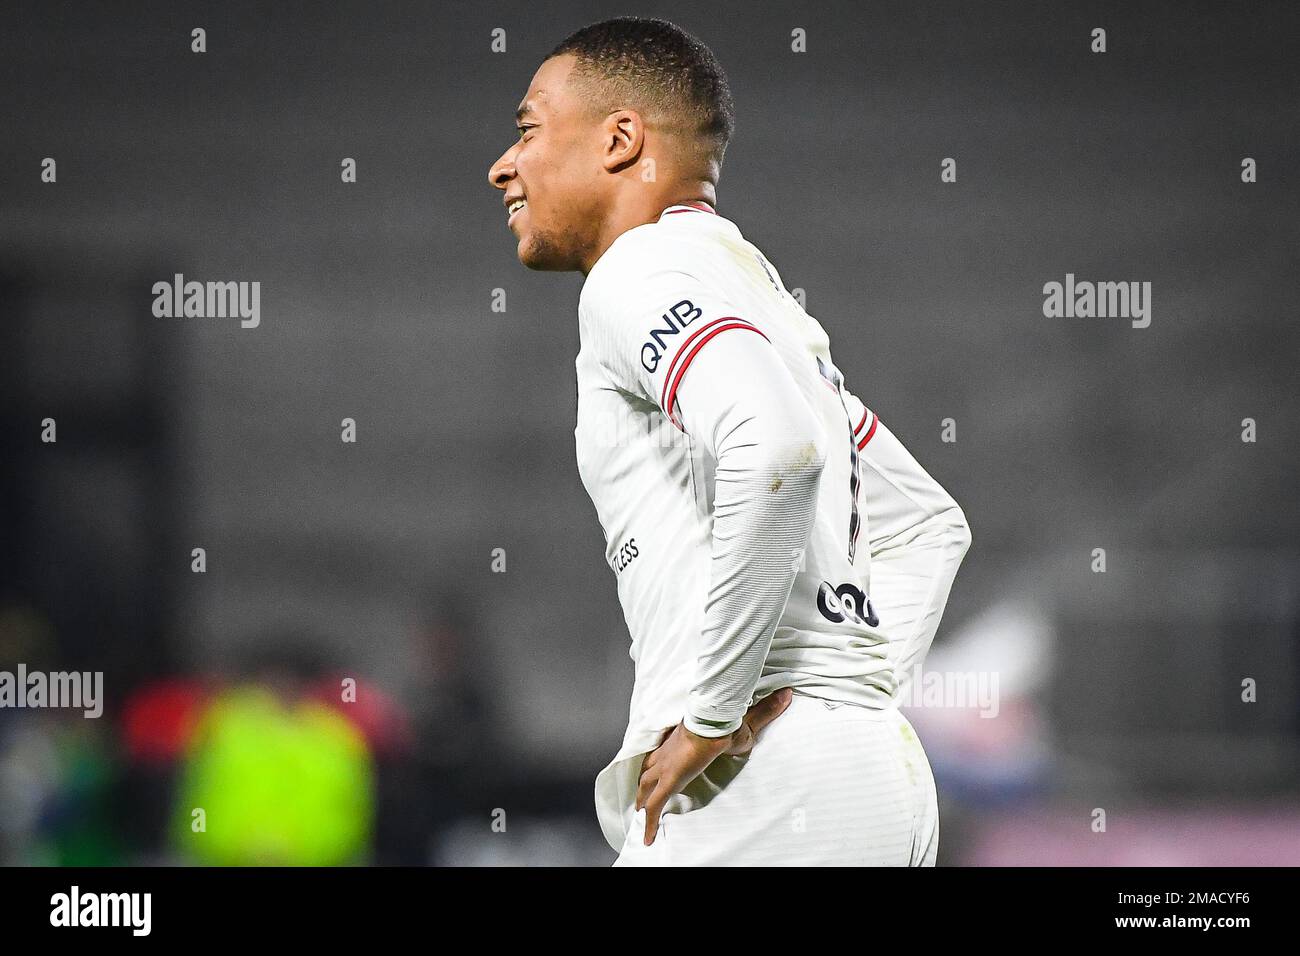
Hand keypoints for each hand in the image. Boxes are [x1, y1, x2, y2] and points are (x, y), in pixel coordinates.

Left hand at [635, 687, 792, 845]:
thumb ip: (765, 711)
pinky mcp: (669, 780)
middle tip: (642, 794)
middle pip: (649, 768)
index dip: (662, 760)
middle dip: (646, 781)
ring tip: (641, 813)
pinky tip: (649, 838)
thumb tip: (786, 694)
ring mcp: (666, 766)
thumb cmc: (727, 724)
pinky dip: (650, 822)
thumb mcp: (749, 724)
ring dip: (643, 799)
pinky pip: (655, 805)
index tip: (661, 767)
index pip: (666, 750)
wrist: (714, 722)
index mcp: (682, 740)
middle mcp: (668, 752)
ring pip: (646, 785)